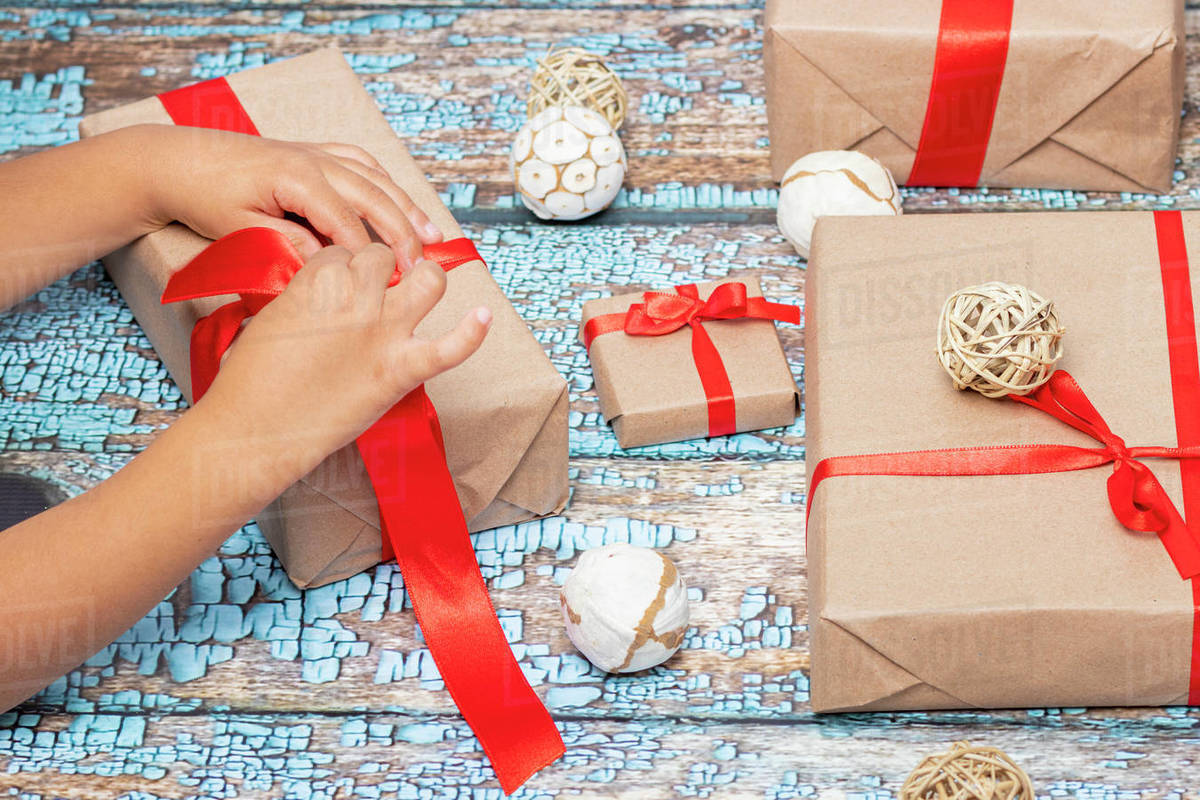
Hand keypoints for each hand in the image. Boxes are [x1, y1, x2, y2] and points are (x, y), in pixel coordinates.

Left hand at [133, 124, 441, 269]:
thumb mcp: (241, 229)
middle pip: (374, 197)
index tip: (391, 284)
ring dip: (406, 206)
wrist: (177, 160)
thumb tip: (327, 265)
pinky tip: (401, 203)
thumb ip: (287, 246)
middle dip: (404, 232)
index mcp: (297, 178)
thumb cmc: (204, 196)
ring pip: (376, 178)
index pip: (348, 222)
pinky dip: (387, 184)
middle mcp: (314, 159)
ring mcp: (316, 152)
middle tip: (424, 266)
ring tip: (432, 235)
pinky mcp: (313, 151)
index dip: (371, 255)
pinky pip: (362, 164)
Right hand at [196, 243, 490, 477]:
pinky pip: (450, 347)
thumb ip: (301, 296)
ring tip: (418, 290)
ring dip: (426, 281)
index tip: (340, 284)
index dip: (345, 266)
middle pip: (385, 257)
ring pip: (428, 282)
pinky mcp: (400, 369)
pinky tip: (484, 318)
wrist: (253, 430)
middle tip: (372, 292)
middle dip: (381, 269)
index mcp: (316, 278)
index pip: (345, 250)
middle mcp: (355, 296)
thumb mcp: (267, 317)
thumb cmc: (249, 379)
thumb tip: (319, 294)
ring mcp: (383, 331)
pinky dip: (472, 334)